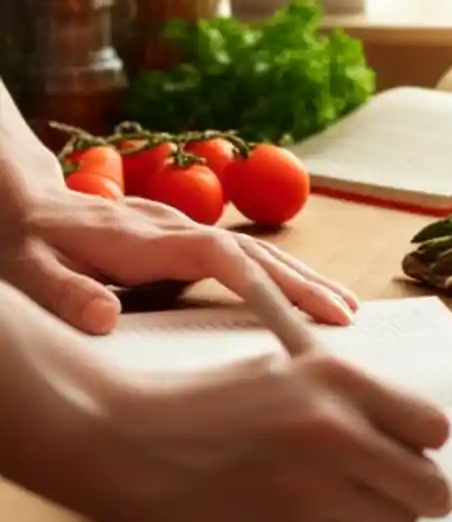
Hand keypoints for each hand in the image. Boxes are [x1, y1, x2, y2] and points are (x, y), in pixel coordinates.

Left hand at [0, 187, 358, 334]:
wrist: (21, 202)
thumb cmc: (25, 243)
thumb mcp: (28, 271)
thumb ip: (65, 294)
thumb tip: (107, 319)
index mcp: (146, 241)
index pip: (218, 257)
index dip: (261, 282)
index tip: (301, 311)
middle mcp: (177, 230)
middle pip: (256, 253)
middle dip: (305, 283)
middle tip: (349, 316)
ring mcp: (187, 233)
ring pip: (260, 252)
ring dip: (305, 278)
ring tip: (348, 308)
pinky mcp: (189, 241)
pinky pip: (249, 258)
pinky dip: (286, 275)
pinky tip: (309, 294)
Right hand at [84, 350, 451, 521]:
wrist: (128, 441)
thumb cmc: (206, 402)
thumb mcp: (289, 371)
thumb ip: (353, 400)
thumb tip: (411, 435)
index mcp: (339, 381)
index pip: (434, 427)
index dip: (425, 444)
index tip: (413, 449)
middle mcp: (338, 434)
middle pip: (430, 487)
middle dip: (420, 489)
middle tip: (397, 486)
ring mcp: (316, 489)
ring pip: (396, 520)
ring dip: (379, 512)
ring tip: (337, 492)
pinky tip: (300, 508)